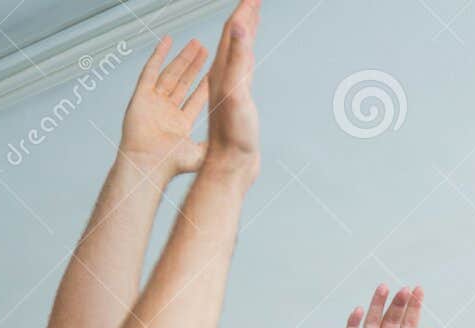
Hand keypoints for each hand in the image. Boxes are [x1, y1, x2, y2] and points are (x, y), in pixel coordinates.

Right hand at [119, 37, 208, 176]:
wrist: (149, 164)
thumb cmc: (170, 164)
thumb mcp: (200, 154)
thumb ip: (213, 146)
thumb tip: (230, 145)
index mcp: (180, 124)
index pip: (196, 98)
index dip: (206, 84)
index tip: (215, 71)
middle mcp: (167, 111)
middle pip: (183, 82)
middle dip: (195, 66)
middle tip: (205, 50)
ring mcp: (154, 102)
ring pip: (171, 73)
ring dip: (183, 58)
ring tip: (195, 44)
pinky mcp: (141, 96)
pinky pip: (151, 70)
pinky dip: (159, 55)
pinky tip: (167, 42)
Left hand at [202, 0, 261, 182]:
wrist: (230, 165)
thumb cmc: (233, 137)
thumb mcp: (236, 93)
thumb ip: (238, 59)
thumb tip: (238, 26)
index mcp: (223, 71)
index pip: (232, 31)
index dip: (243, 10)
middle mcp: (223, 76)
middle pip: (233, 38)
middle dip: (244, 15)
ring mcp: (230, 88)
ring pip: (237, 52)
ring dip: (245, 33)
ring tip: (252, 19)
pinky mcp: (236, 101)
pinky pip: (241, 70)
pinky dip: (247, 57)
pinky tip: (248, 59)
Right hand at [339, 286, 436, 327]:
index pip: (408, 325)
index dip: (413, 307)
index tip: (418, 289)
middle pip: (391, 320)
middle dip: (398, 304)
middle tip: (404, 289)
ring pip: (372, 322)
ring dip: (377, 305)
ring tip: (383, 288)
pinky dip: (354, 323)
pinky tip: (360, 310)